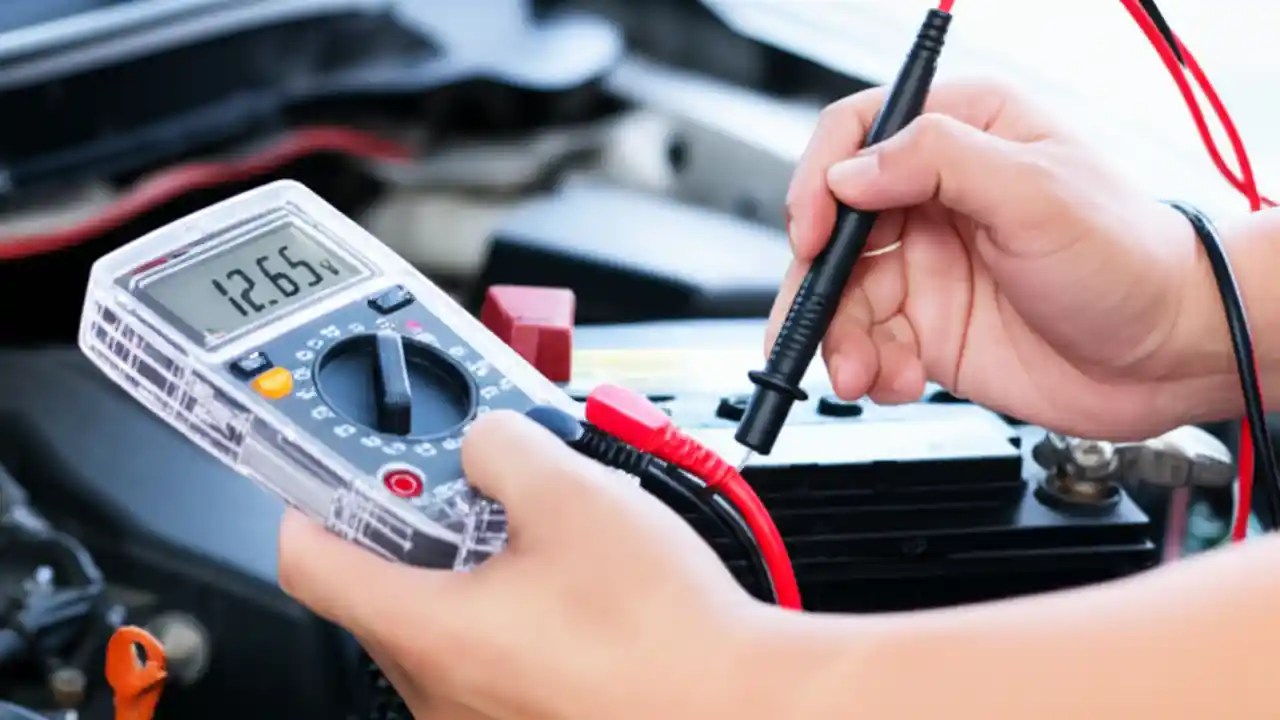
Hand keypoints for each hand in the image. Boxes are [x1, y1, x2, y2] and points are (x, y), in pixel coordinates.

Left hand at [277, 411, 778, 719]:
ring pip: (443, 618)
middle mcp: (436, 687)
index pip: (309, 558)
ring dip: (473, 563)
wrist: (737, 705)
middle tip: (469, 481)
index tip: (332, 464)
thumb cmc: (661, 631)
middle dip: (419, 520)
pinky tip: (569, 584)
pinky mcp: (522, 719)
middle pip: (382, 584)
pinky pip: (489, 652)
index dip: (312, 496)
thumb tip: (486, 441)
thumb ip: (506, 447)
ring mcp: (477, 714)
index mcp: (426, 628)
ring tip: (538, 530)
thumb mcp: (574, 495)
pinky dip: (509, 608)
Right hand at [776, 81, 1217, 439]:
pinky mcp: (928, 330)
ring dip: (837, 338)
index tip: (813, 230)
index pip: (857, 135)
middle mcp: (934, 199)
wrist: (1170, 357)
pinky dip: (868, 369)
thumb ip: (939, 162)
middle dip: (816, 281)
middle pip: (834, 226)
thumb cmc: (1129, 259)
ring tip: (859, 371)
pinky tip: (898, 380)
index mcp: (963, 137)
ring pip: (841, 296)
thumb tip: (852, 171)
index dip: (821, 180)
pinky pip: (868, 346)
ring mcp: (928, 268)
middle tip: (814, 322)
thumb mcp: (1037, 191)